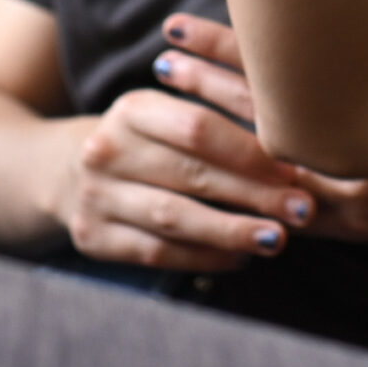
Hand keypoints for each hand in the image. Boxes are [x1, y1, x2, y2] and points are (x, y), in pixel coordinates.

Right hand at [55, 85, 315, 271]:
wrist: (64, 172)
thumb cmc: (144, 139)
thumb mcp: (165, 111)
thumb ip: (217, 113)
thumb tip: (293, 132)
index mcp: (131, 109)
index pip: (197, 127)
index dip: (248, 150)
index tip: (295, 166)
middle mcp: (106, 150)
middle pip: (191, 174)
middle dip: (254, 193)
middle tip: (303, 209)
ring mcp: (95, 197)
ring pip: (175, 218)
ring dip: (232, 231)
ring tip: (276, 238)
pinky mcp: (93, 239)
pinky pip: (158, 253)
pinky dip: (203, 257)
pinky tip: (239, 257)